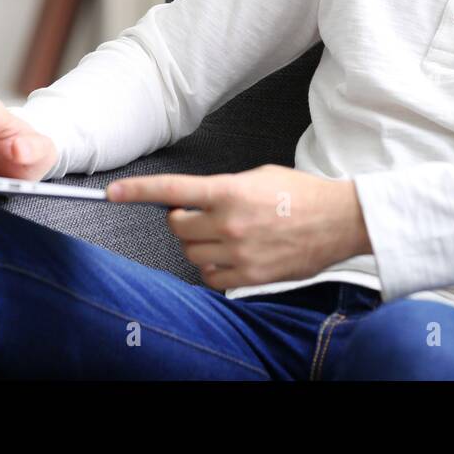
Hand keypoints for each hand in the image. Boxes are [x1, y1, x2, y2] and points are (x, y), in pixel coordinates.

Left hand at [105, 164, 371, 289]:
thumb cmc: (302, 194)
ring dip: (200, 244)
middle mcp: (228, 223)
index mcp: (229, 191)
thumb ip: (222, 188)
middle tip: (205, 215)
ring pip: (191, 253)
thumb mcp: (258, 176)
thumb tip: (194, 200)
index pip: (172, 191)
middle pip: (178, 227)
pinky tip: (232, 255)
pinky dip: (214, 268)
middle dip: (184, 220)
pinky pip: (211, 277)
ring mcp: (238, 252)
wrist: (339, 220)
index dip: (137, 191)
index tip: (114, 192)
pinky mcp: (249, 275)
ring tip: (226, 235)